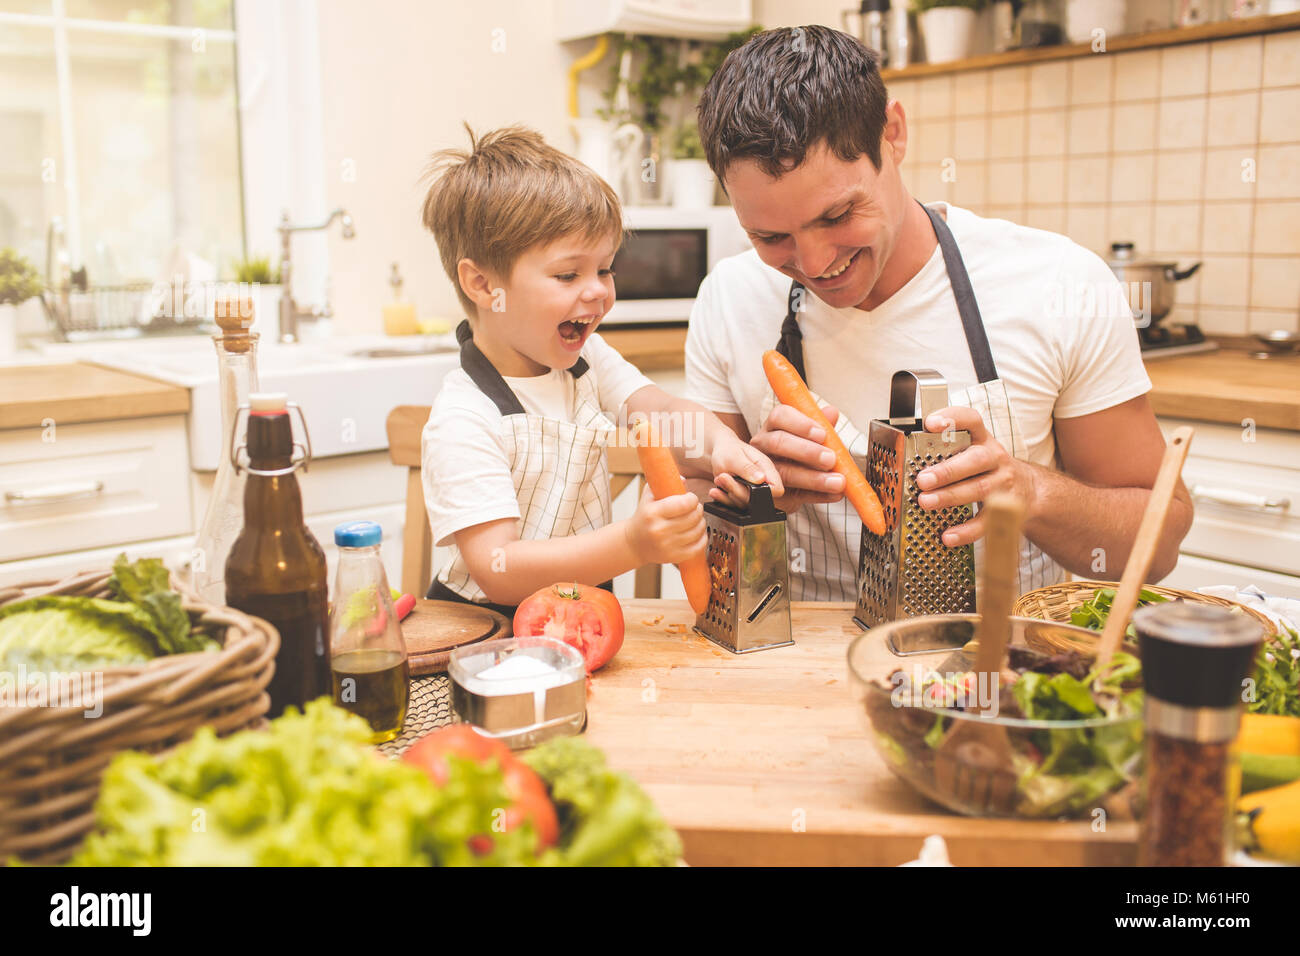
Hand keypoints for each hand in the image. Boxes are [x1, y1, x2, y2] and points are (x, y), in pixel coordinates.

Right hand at [627, 485, 706, 565]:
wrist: (633, 543)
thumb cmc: (644, 517)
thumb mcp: (648, 497)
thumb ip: (664, 484)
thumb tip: (683, 480)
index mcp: (653, 513)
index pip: (683, 504)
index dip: (692, 499)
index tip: (691, 498)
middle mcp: (659, 530)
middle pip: (693, 517)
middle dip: (698, 509)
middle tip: (695, 507)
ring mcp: (667, 545)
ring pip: (697, 531)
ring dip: (701, 522)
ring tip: (696, 519)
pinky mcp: (673, 557)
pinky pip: (697, 547)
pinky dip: (702, 538)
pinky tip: (698, 533)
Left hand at [707, 434, 783, 508]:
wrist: (721, 451)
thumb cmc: (729, 450)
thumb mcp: (735, 456)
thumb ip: (747, 468)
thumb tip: (761, 479)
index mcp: (766, 469)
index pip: (776, 489)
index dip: (764, 492)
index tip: (744, 482)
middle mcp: (762, 482)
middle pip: (757, 500)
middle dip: (738, 490)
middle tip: (723, 477)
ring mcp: (752, 491)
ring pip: (744, 504)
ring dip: (728, 493)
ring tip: (719, 478)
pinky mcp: (742, 496)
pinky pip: (734, 505)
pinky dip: (723, 499)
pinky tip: (715, 491)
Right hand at [747, 402, 847, 511]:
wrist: (790, 485)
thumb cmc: (799, 453)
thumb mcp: (811, 437)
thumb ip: (821, 425)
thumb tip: (831, 412)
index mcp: (773, 427)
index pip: (779, 416)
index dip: (801, 424)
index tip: (822, 434)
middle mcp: (763, 446)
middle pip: (778, 443)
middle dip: (807, 451)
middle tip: (830, 459)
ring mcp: (764, 471)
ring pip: (784, 472)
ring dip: (814, 478)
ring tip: (837, 482)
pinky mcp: (772, 495)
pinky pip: (793, 495)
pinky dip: (817, 496)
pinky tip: (834, 494)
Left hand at [915, 406, 1037, 546]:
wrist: (1030, 489)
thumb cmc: (987, 468)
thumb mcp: (972, 450)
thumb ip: (946, 449)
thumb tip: (907, 457)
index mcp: (982, 439)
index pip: (971, 420)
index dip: (952, 418)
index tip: (929, 423)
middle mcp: (995, 458)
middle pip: (975, 460)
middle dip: (948, 470)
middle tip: (923, 479)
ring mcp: (1004, 483)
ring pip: (980, 489)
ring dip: (951, 497)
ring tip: (926, 503)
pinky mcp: (1007, 510)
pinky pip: (986, 522)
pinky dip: (966, 531)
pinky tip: (947, 535)